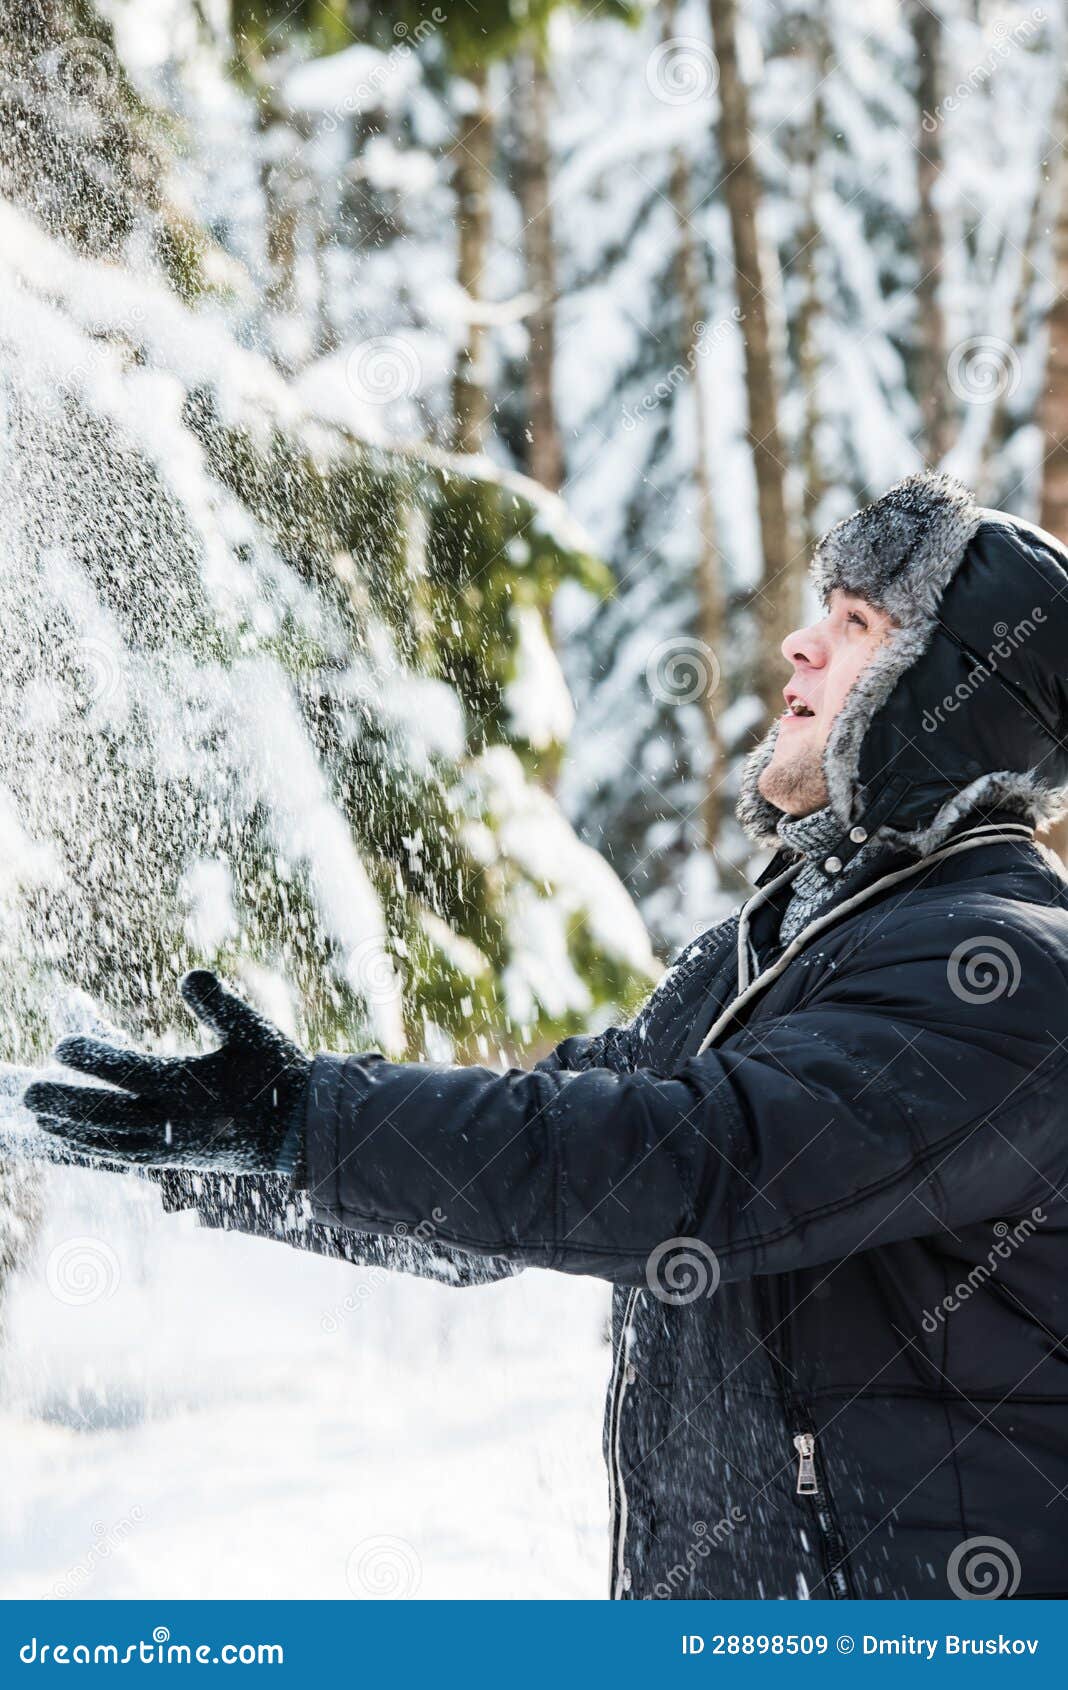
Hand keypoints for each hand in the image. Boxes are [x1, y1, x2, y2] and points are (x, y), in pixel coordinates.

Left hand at [23, 970, 309, 1174]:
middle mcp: (175, 1122)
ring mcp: (173, 1147)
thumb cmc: (278, 1074)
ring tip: (42, 1120)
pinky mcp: (177, 1161)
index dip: (90, 1059)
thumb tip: (189, 974)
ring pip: (110, 1142)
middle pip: (106, 1115)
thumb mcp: (255, 1030)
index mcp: (190, 1087)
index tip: (60, 1046)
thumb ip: (221, 1003)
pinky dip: (97, 1148)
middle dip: (64, 1103)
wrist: (302, 1133)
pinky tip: (81, 1141)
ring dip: (73, 1130)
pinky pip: (126, 1157)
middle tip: (29, 1093)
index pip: (127, 1072)